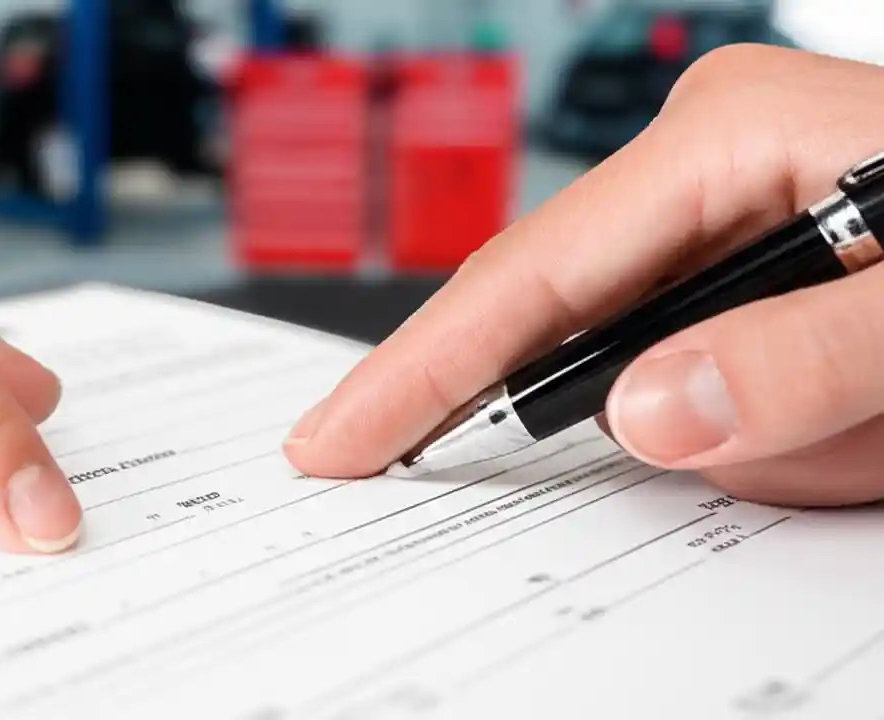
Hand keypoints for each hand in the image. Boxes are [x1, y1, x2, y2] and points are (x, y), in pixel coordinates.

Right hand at [286, 45, 883, 506]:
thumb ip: (811, 361)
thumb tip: (646, 414)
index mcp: (726, 141)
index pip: (526, 277)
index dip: (419, 371)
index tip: (333, 441)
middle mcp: (710, 168)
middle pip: (587, 328)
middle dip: (676, 421)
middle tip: (777, 444)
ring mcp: (731, 217)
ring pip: (664, 375)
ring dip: (779, 436)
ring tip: (882, 427)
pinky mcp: (760, 268)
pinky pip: (718, 380)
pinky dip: (788, 432)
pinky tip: (861, 423)